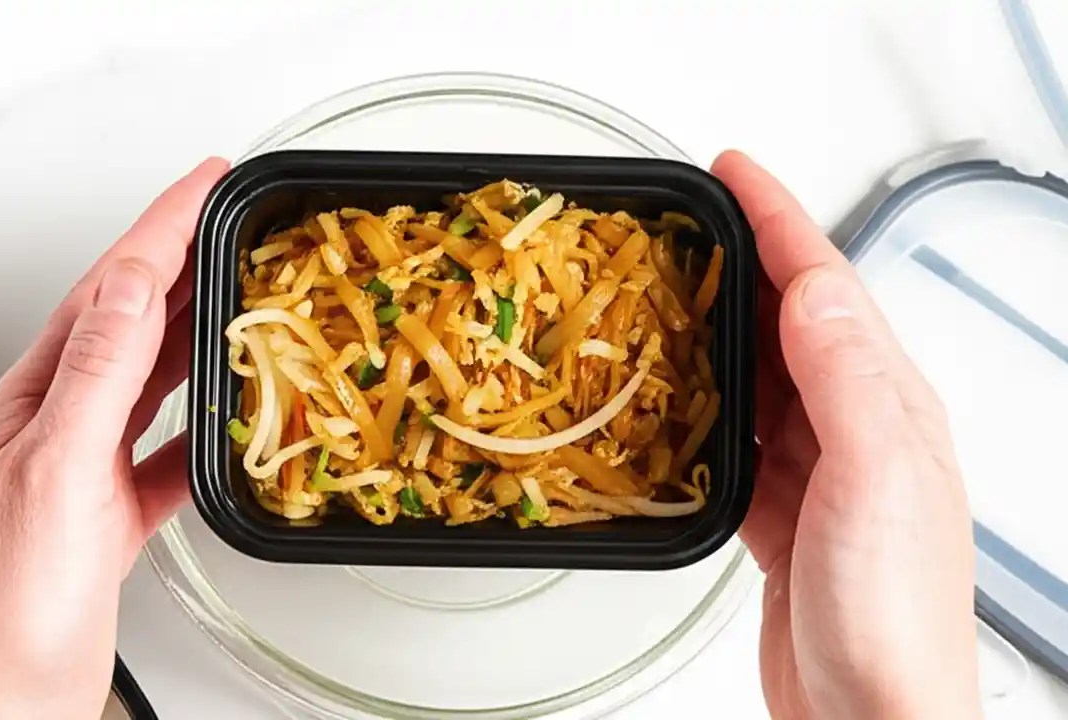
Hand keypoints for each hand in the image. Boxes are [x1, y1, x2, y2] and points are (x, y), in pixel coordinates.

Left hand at [0, 158, 229, 719]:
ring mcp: (88, 470)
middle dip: (185, 263)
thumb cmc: (6, 602)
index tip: (209, 180)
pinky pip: (168, 458)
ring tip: (240, 297)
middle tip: (234, 221)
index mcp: (42, 394)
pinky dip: (201, 432)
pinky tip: (225, 427)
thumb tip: (134, 280)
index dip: (164, 226)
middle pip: (136, 322)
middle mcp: (63, 422)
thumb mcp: (58, 467)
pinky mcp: (112, 520)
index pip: (113, 286)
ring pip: (155, 383)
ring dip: (197, 335)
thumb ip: (99, 372)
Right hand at [711, 152, 979, 718]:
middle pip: (793, 317)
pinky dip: (710, 399)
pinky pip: (742, 432)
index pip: (825, 286)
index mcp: (884, 404)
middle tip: (695, 216)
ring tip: (679, 288)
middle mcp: (856, 426)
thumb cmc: (887, 616)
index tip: (734, 172)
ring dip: (724, 322)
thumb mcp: (874, 481)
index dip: (778, 220)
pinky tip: (686, 397)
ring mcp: (820, 469)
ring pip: (763, 371)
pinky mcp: (784, 512)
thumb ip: (846, 383)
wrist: (872, 715)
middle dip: (747, 256)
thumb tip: (812, 293)